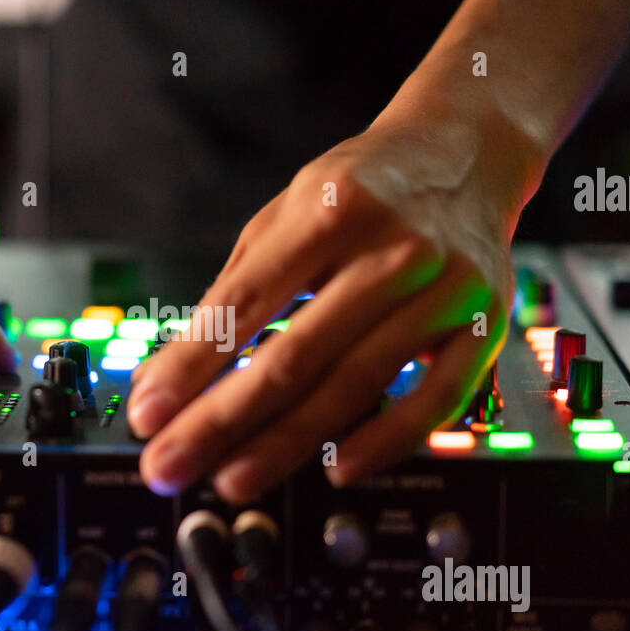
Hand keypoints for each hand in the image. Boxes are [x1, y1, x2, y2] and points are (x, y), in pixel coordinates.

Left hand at [127, 123, 516, 500]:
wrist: (469, 150)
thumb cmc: (364, 189)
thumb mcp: (289, 212)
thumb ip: (234, 289)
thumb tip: (167, 372)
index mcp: (331, 209)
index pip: (245, 303)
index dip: (189, 366)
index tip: (146, 414)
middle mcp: (393, 249)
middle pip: (294, 356)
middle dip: (220, 421)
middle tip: (169, 466)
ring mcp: (444, 290)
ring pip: (354, 384)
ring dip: (285, 444)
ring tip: (231, 480)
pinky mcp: (483, 326)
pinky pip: (434, 400)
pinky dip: (384, 441)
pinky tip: (335, 471)